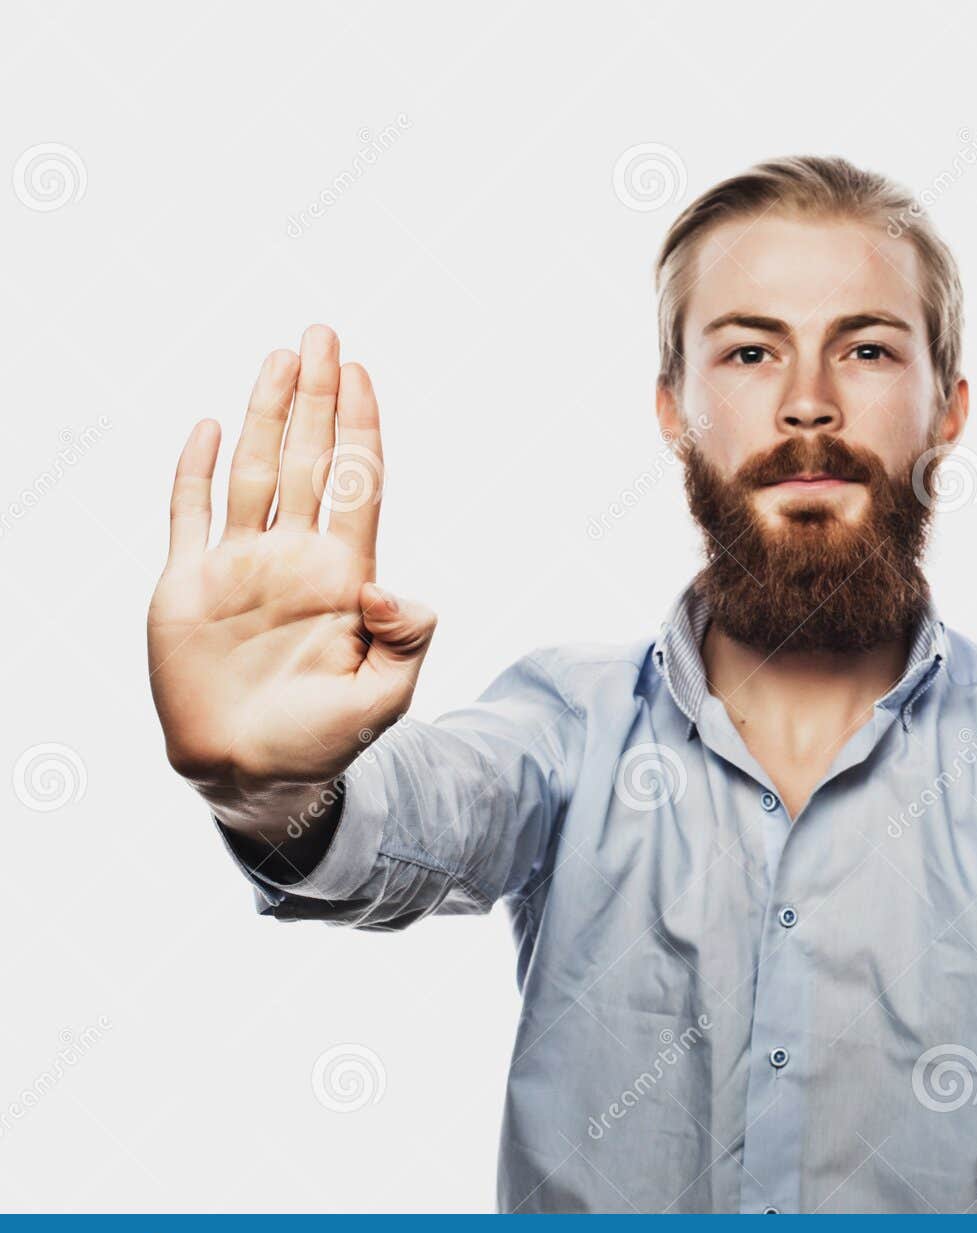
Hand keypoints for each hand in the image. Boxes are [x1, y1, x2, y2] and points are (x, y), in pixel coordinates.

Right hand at [147, 325, 434, 832]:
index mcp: (345, 574)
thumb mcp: (386, 698)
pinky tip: (206, 426)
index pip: (359, 483)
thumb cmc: (324, 740)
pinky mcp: (188, 584)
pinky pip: (188, 514)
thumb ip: (407, 640)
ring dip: (265, 415)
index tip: (361, 372)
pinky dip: (194, 471)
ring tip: (278, 357)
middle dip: (317, 397)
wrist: (252, 774)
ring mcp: (241, 565)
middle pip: (310, 459)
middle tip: (323, 333)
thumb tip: (395, 589)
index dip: (361, 427)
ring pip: (255, 471)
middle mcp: (294, 556)